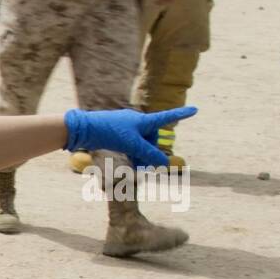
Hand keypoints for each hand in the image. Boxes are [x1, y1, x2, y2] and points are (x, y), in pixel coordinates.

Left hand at [63, 106, 198, 167]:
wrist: (84, 129)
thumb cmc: (110, 132)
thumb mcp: (133, 145)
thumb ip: (149, 154)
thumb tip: (164, 164)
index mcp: (144, 120)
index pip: (166, 118)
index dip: (181, 115)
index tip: (195, 109)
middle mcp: (137, 122)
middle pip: (151, 138)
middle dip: (150, 152)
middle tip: (145, 168)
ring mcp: (126, 127)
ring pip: (140, 143)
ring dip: (140, 156)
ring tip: (137, 169)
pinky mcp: (116, 133)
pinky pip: (130, 144)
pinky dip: (132, 153)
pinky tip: (129, 162)